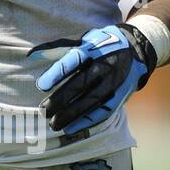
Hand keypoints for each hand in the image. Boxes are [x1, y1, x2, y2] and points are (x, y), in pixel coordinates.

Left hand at [32, 23, 156, 136]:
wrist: (137, 49)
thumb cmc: (101, 45)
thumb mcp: (83, 40)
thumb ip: (58, 48)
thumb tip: (32, 55)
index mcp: (94, 48)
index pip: (73, 61)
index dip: (57, 74)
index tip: (40, 86)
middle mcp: (105, 65)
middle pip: (81, 84)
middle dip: (61, 99)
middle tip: (44, 111)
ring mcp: (114, 81)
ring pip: (91, 101)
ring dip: (72, 114)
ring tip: (54, 124)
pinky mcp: (120, 95)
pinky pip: (103, 111)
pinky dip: (87, 121)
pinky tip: (71, 129)